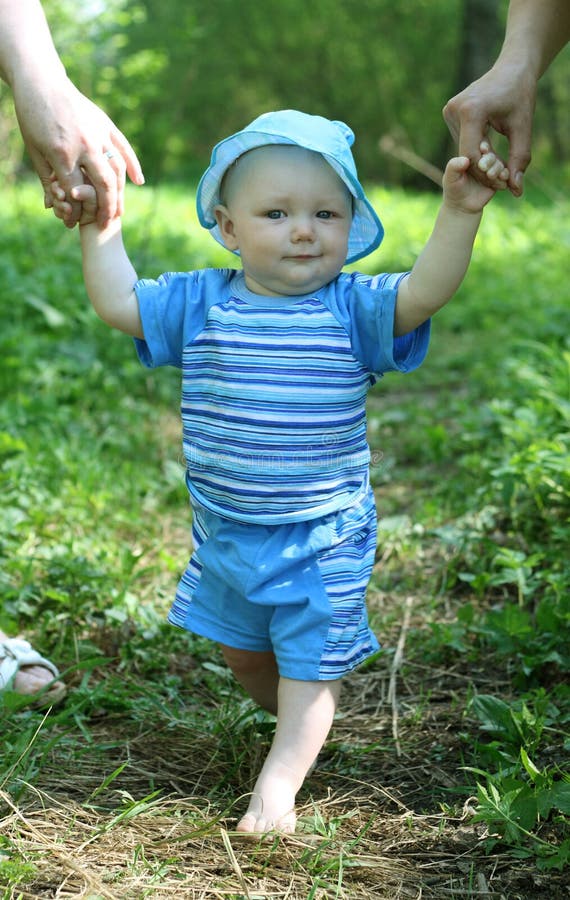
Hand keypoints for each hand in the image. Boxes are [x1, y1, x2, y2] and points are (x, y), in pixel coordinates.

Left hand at [13, 76, 143, 227]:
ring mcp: (98, 134)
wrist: (41, 82)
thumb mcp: (35, 151)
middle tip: (107, 223)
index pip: (75, 192)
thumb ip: (47, 179)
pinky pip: (124, 148)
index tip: (75, 223)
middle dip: (106, 208)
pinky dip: (133, 165)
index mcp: (62, 154)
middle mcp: (84, 145)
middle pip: (103, 185)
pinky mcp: (106, 124)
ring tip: (119, 209)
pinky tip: (138, 181)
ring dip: (120, 192)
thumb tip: (52, 207)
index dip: (76, 211)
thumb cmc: (33, 118)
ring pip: (117, 170)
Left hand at [442, 142, 506, 212]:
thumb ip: (453, 167)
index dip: (483, 146)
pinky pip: (505, 177)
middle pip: (492, 156)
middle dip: (490, 159)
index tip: (483, 149)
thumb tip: (465, 160)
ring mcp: (492, 170)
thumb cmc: (453, 189)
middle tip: (484, 167)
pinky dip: (505, 177)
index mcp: (473, 155)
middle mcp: (484, 160)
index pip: (480, 147)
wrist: (462, 206)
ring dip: (498, 168)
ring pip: (500, 165)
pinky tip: (503, 178)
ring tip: (491, 175)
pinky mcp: (498, 180)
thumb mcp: (449, 178)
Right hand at [443, 62, 535, 197]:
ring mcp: (449, 110)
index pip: (471, 154)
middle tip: (502, 178)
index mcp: (471, 111)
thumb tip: (516, 190)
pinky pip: (461, 139)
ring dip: (479, 160)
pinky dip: (474, 149)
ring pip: (462, 148)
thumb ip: (519, 159)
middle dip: (483, 169)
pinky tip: (488, 151)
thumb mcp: (523, 128)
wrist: (512, 68)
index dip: (485, 173)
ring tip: (497, 165)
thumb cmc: (520, 95)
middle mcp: (454, 109)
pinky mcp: (449, 111)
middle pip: (465, 153)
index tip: (502, 182)